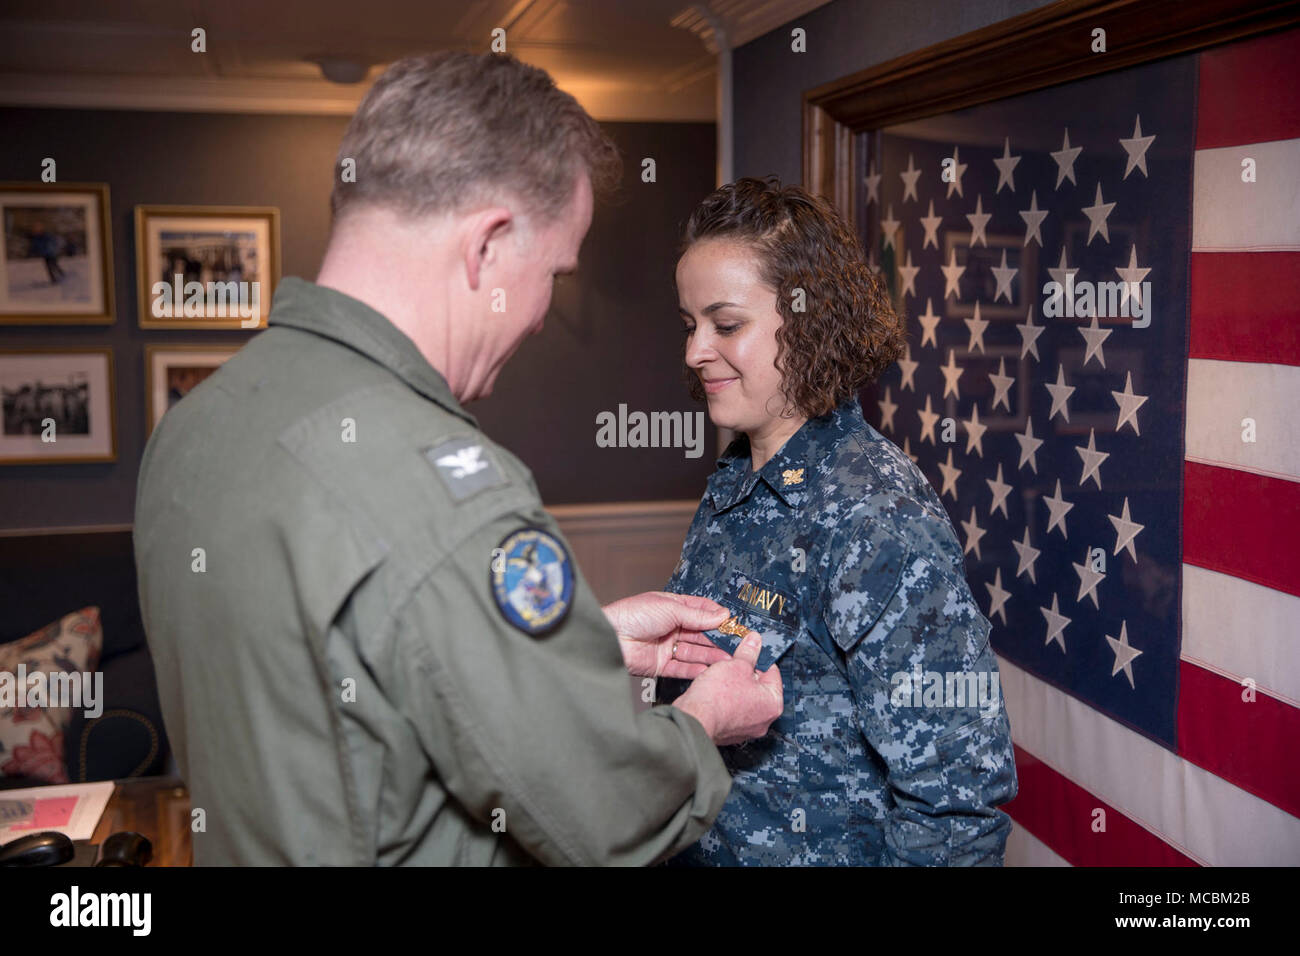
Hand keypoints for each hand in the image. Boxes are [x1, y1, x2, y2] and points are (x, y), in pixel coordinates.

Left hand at [603, 591, 731, 678]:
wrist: (610, 636)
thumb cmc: (632, 614)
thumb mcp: (669, 608)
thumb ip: (697, 615)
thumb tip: (721, 615)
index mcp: (672, 608)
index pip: (701, 611)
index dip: (717, 617)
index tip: (733, 624)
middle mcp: (671, 627)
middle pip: (700, 634)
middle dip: (717, 639)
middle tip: (735, 645)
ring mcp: (666, 647)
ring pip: (693, 652)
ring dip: (710, 656)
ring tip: (727, 660)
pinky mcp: (660, 665)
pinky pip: (682, 668)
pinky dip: (695, 670)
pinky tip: (708, 670)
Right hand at [674, 631, 783, 745]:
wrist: (695, 719)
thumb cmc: (718, 696)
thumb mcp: (736, 665)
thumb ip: (748, 652)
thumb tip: (755, 641)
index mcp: (773, 703)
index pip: (772, 673)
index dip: (759, 658)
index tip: (750, 650)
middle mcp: (764, 720)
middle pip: (758, 688)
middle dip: (745, 673)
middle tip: (734, 662)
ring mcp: (746, 729)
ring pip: (743, 699)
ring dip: (734, 686)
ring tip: (722, 675)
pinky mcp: (729, 732)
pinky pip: (731, 710)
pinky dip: (725, 700)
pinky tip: (715, 691)